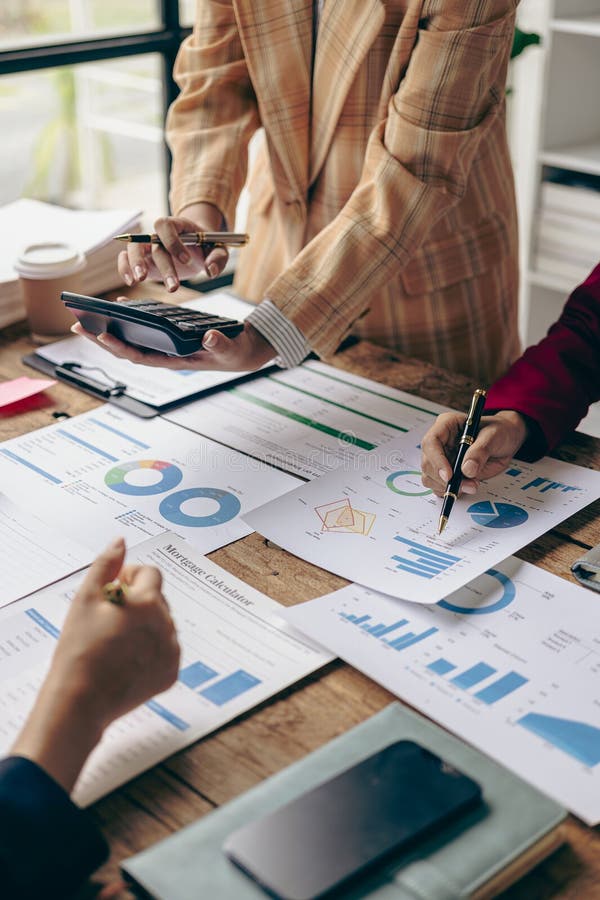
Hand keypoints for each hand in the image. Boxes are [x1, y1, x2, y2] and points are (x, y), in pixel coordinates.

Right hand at [11, 538, 179, 791]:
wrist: (81, 699)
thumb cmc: (79, 648)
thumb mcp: (85, 598)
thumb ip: (106, 564)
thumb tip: (121, 541)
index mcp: (149, 602)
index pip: (151, 573)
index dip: (130, 576)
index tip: (113, 589)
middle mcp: (167, 624)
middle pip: (157, 599)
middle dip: (138, 600)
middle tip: (109, 617)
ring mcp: (172, 650)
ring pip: (163, 624)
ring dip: (146, 624)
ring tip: (116, 640)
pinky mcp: (171, 673)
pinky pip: (166, 650)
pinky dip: (151, 650)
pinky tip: (127, 658)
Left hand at [72, 318, 276, 372]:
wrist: (242, 349)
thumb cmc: (236, 351)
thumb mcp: (232, 347)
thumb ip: (221, 344)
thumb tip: (210, 338)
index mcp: (175, 360)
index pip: (140, 356)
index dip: (120, 348)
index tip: (102, 336)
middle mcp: (164, 354)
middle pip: (125, 348)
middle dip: (100, 338)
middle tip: (75, 324)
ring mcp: (164, 345)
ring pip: (129, 339)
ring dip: (106, 329)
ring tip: (84, 317)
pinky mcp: (167, 335)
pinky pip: (141, 328)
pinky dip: (128, 317)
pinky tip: (117, 305)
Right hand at [119, 202, 228, 292]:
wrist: (198, 248)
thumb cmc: (206, 245)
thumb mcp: (218, 249)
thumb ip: (218, 258)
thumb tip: (211, 270)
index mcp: (177, 225)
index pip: (167, 225)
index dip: (173, 241)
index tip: (187, 260)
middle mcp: (159, 234)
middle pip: (151, 241)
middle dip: (162, 264)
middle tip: (173, 286)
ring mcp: (149, 247)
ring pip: (134, 248)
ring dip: (135, 263)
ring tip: (140, 279)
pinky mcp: (143, 260)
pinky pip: (126, 259)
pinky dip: (124, 268)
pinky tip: (131, 281)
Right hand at [420, 410, 528, 496]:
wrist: (505, 441)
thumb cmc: (499, 432)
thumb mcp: (494, 436)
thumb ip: (480, 451)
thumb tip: (467, 470)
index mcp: (446, 425)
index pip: (431, 442)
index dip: (437, 460)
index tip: (449, 475)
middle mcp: (440, 442)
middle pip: (427, 463)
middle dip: (443, 479)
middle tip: (465, 485)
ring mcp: (442, 458)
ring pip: (430, 477)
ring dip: (448, 487)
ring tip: (471, 485)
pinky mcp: (446, 473)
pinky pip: (439, 486)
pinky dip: (451, 491)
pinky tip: (466, 487)